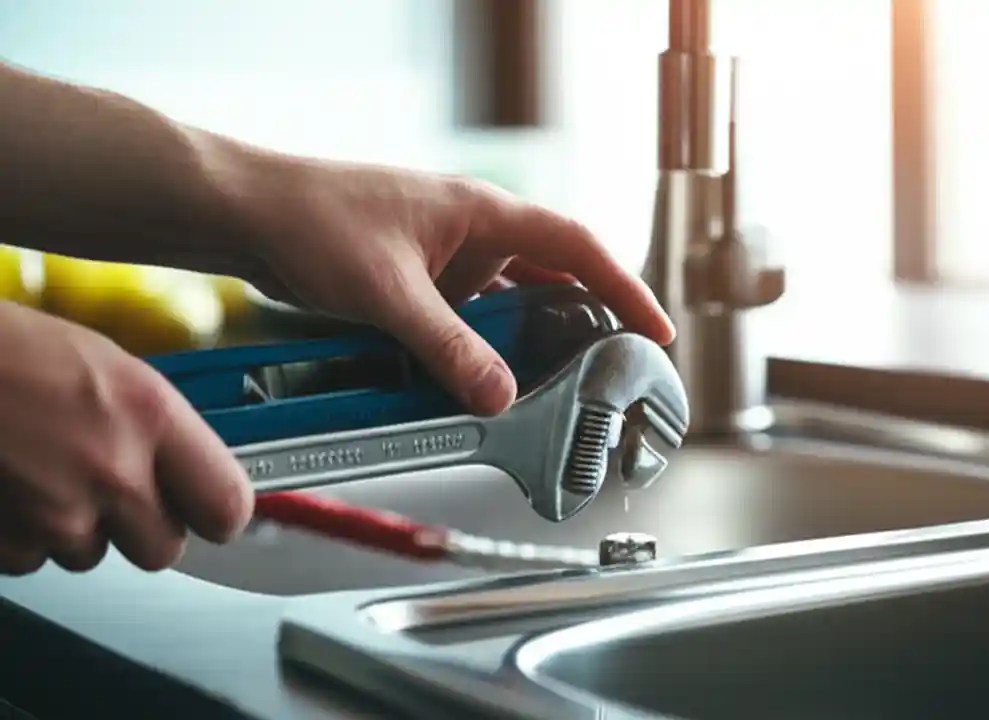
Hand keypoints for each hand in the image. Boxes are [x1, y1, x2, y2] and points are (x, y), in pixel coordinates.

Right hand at [0, 301, 251, 574]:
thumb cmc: (8, 351)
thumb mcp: (109, 367)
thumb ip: (159, 427)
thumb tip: (195, 471)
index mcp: (150, 415)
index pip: (227, 505)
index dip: (216, 513)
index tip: (206, 508)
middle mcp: (112, 471)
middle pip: (163, 550)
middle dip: (140, 529)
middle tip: (110, 490)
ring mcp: (55, 514)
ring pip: (89, 555)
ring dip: (70, 527)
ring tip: (40, 470)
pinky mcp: (5, 541)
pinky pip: (30, 561)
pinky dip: (19, 534)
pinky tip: (7, 486)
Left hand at [214, 149, 675, 415]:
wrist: (245, 212)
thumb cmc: (311, 219)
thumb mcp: (388, 291)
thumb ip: (448, 347)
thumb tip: (501, 396)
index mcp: (483, 212)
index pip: (578, 247)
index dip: (624, 287)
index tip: (655, 329)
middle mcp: (474, 230)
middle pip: (554, 275)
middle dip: (588, 319)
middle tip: (615, 367)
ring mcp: (447, 255)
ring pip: (512, 300)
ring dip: (534, 338)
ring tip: (560, 385)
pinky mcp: (420, 279)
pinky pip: (472, 315)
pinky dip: (487, 345)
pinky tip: (487, 379)